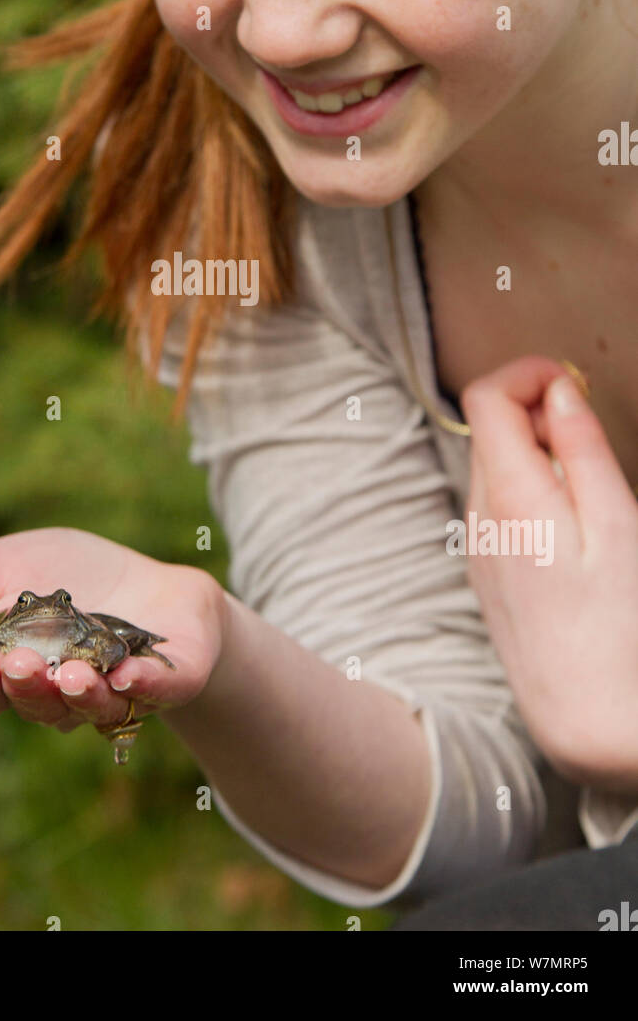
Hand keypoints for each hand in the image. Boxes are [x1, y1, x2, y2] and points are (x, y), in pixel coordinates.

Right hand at [0, 528, 224, 734]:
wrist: (154, 579)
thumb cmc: (66, 577)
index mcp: (16, 673)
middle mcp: (63, 693)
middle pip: (39, 703)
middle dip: (26, 687)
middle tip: (20, 663)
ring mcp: (118, 692)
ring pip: (93, 707)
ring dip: (80, 695)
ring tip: (73, 675)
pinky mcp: (171, 679)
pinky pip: (158, 692)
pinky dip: (145, 686)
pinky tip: (133, 674)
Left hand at [461, 356, 637, 792]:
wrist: (588, 724)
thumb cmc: (619, 630)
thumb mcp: (618, 526)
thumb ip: (583, 450)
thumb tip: (558, 391)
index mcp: (509, 496)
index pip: (486, 397)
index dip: (527, 373)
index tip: (572, 382)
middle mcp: (479, 518)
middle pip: (489, 430)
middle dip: (537, 413)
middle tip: (592, 434)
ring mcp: (479, 549)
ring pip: (494, 470)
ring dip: (535, 455)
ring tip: (591, 485)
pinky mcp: (488, 576)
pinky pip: (498, 510)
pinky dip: (529, 492)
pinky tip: (573, 526)